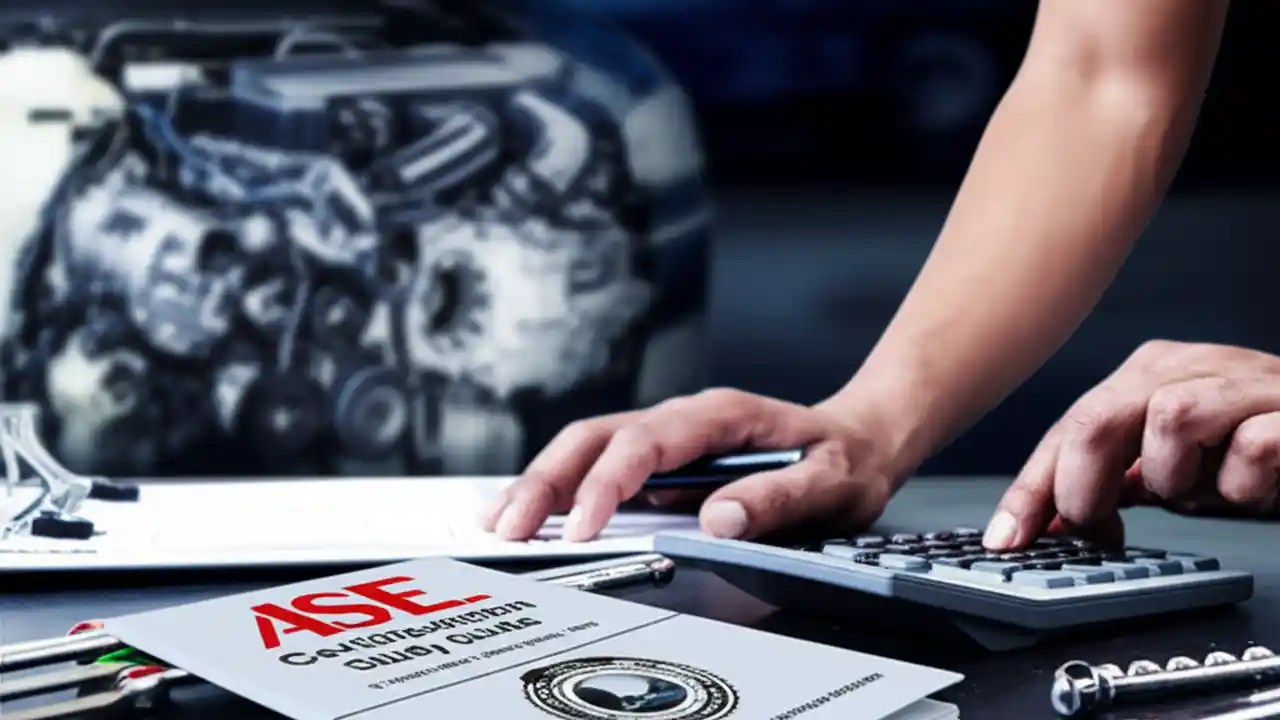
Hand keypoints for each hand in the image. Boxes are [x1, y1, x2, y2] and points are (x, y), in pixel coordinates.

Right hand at [480, 388, 899, 541]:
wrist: (856, 440)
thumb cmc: (842, 459)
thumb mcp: (830, 482)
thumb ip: (777, 498)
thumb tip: (719, 519)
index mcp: (720, 415)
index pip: (647, 443)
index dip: (608, 484)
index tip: (583, 528)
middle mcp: (683, 417)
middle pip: (597, 436)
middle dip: (548, 480)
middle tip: (511, 526)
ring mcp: (667, 434)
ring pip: (587, 445)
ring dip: (542, 481)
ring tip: (502, 520)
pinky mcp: (660, 457)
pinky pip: (599, 462)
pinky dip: (561, 486)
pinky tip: (536, 513)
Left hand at [984, 340, 1279, 550]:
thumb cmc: (1260, 452)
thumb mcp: (1176, 468)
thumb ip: (1115, 485)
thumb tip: (1047, 521)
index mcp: (1151, 375)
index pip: (1068, 428)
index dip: (1031, 489)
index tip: (1007, 539)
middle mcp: (1192, 368)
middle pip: (1100, 417)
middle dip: (1082, 487)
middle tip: (1096, 531)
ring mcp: (1246, 383)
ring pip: (1169, 418)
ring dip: (1172, 477)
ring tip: (1198, 494)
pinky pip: (1252, 447)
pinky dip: (1242, 483)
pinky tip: (1250, 490)